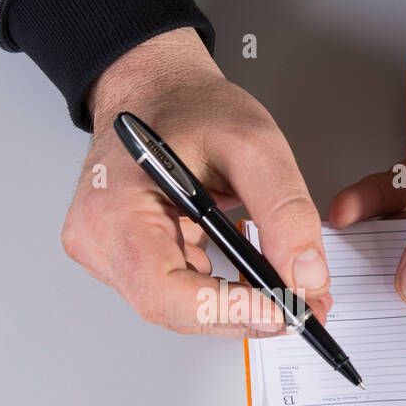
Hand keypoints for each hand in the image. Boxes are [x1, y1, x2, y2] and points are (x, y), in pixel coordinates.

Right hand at [61, 28, 330, 335]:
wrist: (158, 90)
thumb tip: (307, 278)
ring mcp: (104, 252)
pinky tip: (244, 281)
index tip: (279, 311)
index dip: (224, 309)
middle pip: (170, 309)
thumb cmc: (189, 107)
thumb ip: (285, 211)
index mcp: (115, 207)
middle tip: (295, 310)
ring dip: (230, 308)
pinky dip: (216, 294)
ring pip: (174, 309)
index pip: (163, 289)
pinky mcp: (120, 260)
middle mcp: (98, 237)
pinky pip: (172, 295)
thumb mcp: (253, 144)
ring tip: (278, 293)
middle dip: (238, 315)